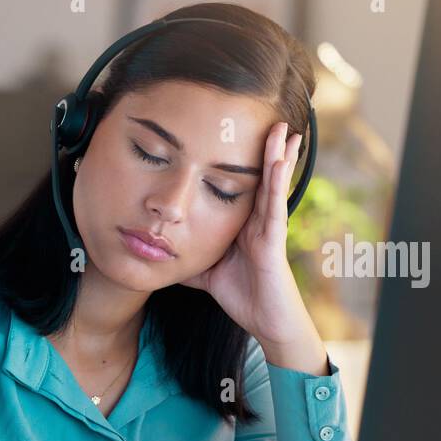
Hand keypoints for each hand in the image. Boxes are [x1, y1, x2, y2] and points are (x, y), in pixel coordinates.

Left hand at [180, 122, 323, 368]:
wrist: (266, 323)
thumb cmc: (241, 297)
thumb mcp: (205, 273)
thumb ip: (188, 259)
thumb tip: (159, 253)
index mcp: (244, 225)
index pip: (241, 186)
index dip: (241, 162)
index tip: (236, 136)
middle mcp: (259, 221)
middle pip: (261, 178)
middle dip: (264, 149)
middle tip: (268, 118)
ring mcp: (269, 228)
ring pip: (273, 185)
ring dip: (276, 156)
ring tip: (281, 128)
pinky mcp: (274, 240)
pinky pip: (274, 206)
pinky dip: (277, 182)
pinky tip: (280, 160)